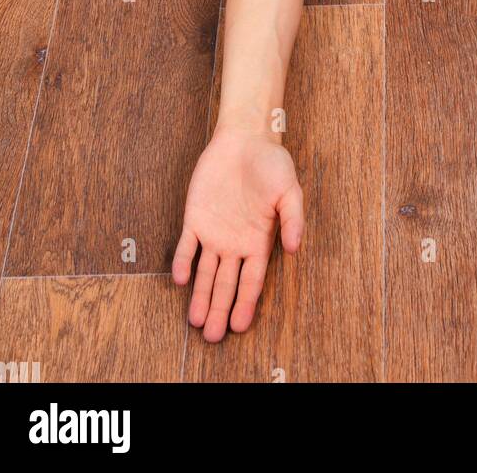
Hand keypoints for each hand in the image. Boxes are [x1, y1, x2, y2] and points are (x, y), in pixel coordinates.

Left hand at [172, 124, 303, 341]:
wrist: (244, 138)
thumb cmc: (271, 162)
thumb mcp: (289, 189)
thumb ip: (293, 219)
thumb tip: (296, 249)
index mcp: (259, 240)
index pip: (251, 280)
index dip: (245, 304)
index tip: (240, 327)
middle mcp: (235, 242)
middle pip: (226, 284)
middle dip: (220, 310)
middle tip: (213, 338)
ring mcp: (214, 231)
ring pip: (205, 273)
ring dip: (200, 296)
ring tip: (196, 322)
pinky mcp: (195, 217)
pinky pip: (186, 245)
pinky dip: (182, 262)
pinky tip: (180, 280)